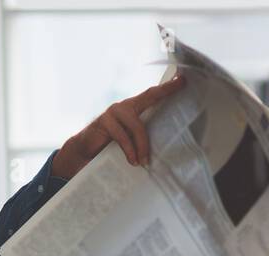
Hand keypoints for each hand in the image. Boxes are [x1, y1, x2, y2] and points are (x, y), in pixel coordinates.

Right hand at [51, 75, 186, 178]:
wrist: (85, 151)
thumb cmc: (111, 146)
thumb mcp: (130, 141)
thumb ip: (141, 138)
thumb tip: (165, 149)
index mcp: (133, 110)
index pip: (152, 96)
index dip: (167, 88)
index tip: (182, 80)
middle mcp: (125, 106)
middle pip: (148, 97)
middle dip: (165, 91)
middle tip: (181, 85)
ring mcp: (114, 112)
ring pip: (137, 125)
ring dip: (143, 145)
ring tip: (144, 161)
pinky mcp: (104, 121)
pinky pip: (123, 136)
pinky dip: (130, 150)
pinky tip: (133, 161)